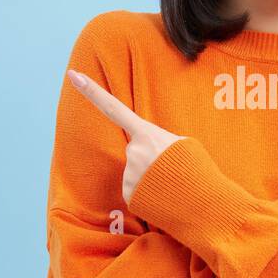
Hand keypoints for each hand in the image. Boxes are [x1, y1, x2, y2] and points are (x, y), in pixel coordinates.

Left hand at [67, 68, 185, 205]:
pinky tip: (161, 196)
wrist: (205, 202)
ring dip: (149, 178)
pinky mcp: (129, 196)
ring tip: (170, 183)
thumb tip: (146, 149)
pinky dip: (147, 193)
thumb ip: (159, 140)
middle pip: (134, 151)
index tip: (72, 75)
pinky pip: (135, 189)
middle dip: (149, 159)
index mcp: (147, 133)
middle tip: (171, 170)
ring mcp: (129, 174)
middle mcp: (133, 152)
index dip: (92, 91)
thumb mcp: (183, 143)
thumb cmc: (198, 169)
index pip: (113, 107)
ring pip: (134, 172)